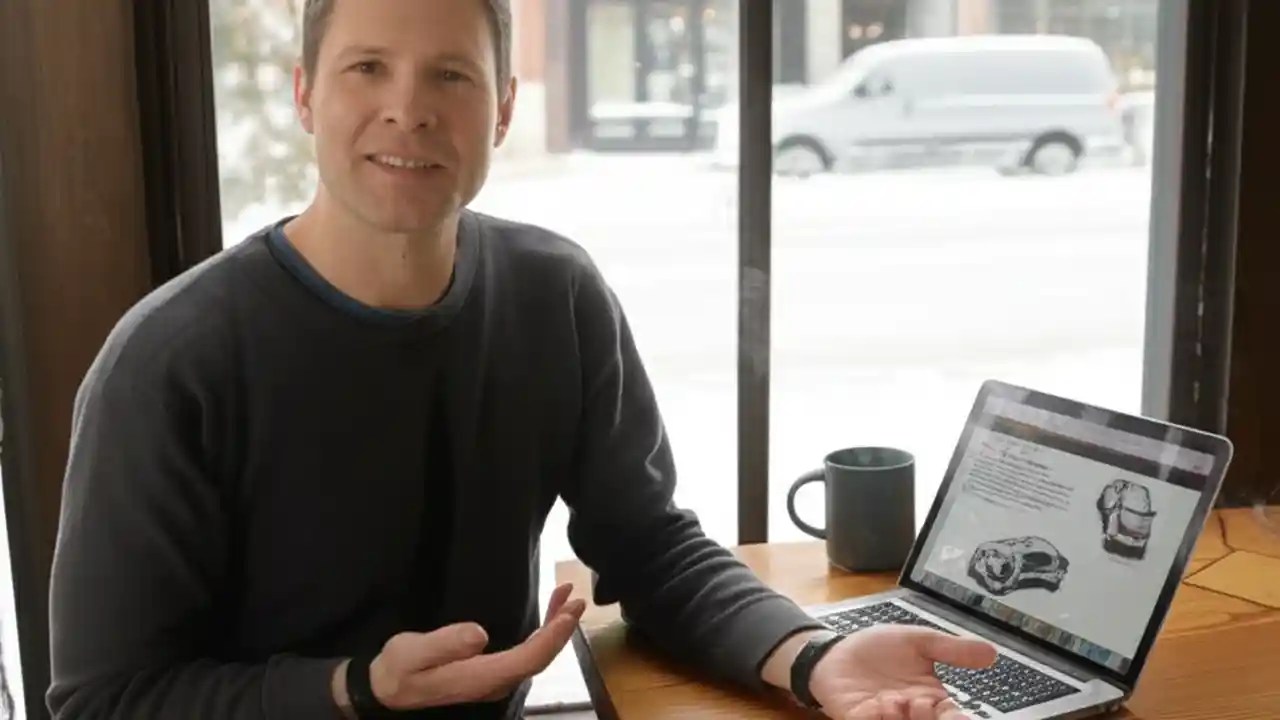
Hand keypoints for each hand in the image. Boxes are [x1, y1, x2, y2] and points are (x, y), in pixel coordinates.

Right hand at [332, 583, 586, 713]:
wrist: (387, 689)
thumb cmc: (398, 669)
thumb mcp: (410, 653)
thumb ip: (443, 644)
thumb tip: (480, 633)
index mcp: (480, 678)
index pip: (528, 659)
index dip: (552, 637)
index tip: (569, 612)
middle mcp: (494, 681)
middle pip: (539, 657)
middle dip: (561, 629)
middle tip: (576, 598)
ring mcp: (495, 678)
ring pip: (536, 654)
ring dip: (554, 627)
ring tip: (566, 597)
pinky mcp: (492, 670)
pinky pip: (526, 652)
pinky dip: (542, 631)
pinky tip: (547, 616)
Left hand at [807, 625, 997, 718]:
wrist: (836, 650)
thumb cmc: (879, 649)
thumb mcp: (918, 641)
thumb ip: (952, 649)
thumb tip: (992, 652)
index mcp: (930, 698)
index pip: (952, 717)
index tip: (960, 717)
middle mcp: (910, 713)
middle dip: (928, 719)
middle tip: (922, 702)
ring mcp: (884, 718)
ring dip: (901, 718)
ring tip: (894, 700)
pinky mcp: (858, 719)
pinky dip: (876, 719)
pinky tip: (876, 705)